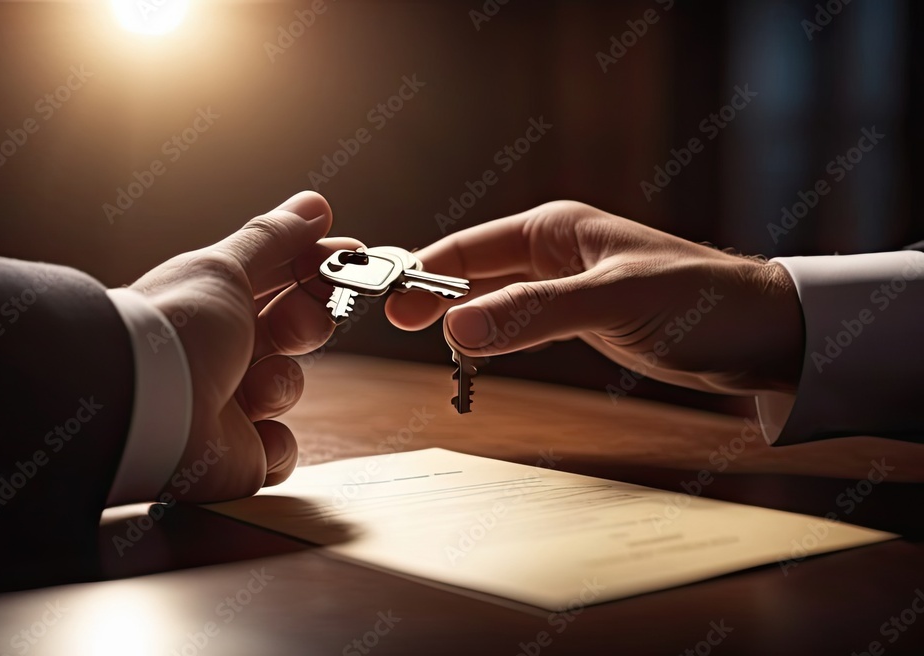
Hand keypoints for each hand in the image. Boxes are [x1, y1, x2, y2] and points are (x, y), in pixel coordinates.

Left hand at [130, 191, 359, 501]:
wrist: (143, 409)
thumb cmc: (176, 330)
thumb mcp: (225, 267)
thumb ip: (274, 238)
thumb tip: (313, 205)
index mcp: (216, 301)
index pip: (277, 275)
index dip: (315, 265)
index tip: (351, 256)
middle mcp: (221, 349)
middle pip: (290, 329)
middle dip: (305, 322)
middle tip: (302, 322)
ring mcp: (229, 402)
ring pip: (287, 387)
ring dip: (280, 383)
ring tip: (255, 387)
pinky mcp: (237, 455)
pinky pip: (279, 450)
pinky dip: (271, 444)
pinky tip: (247, 431)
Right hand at [386, 201, 803, 394]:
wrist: (762, 335)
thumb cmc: (702, 301)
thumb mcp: (613, 302)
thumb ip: (536, 313)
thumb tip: (458, 326)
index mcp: (556, 229)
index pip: (471, 245)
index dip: (425, 271)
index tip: (389, 301)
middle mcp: (554, 253)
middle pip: (474, 270)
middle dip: (433, 293)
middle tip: (395, 326)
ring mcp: (565, 287)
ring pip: (493, 299)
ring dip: (459, 317)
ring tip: (424, 340)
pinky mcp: (580, 319)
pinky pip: (519, 323)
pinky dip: (491, 336)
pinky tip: (473, 349)